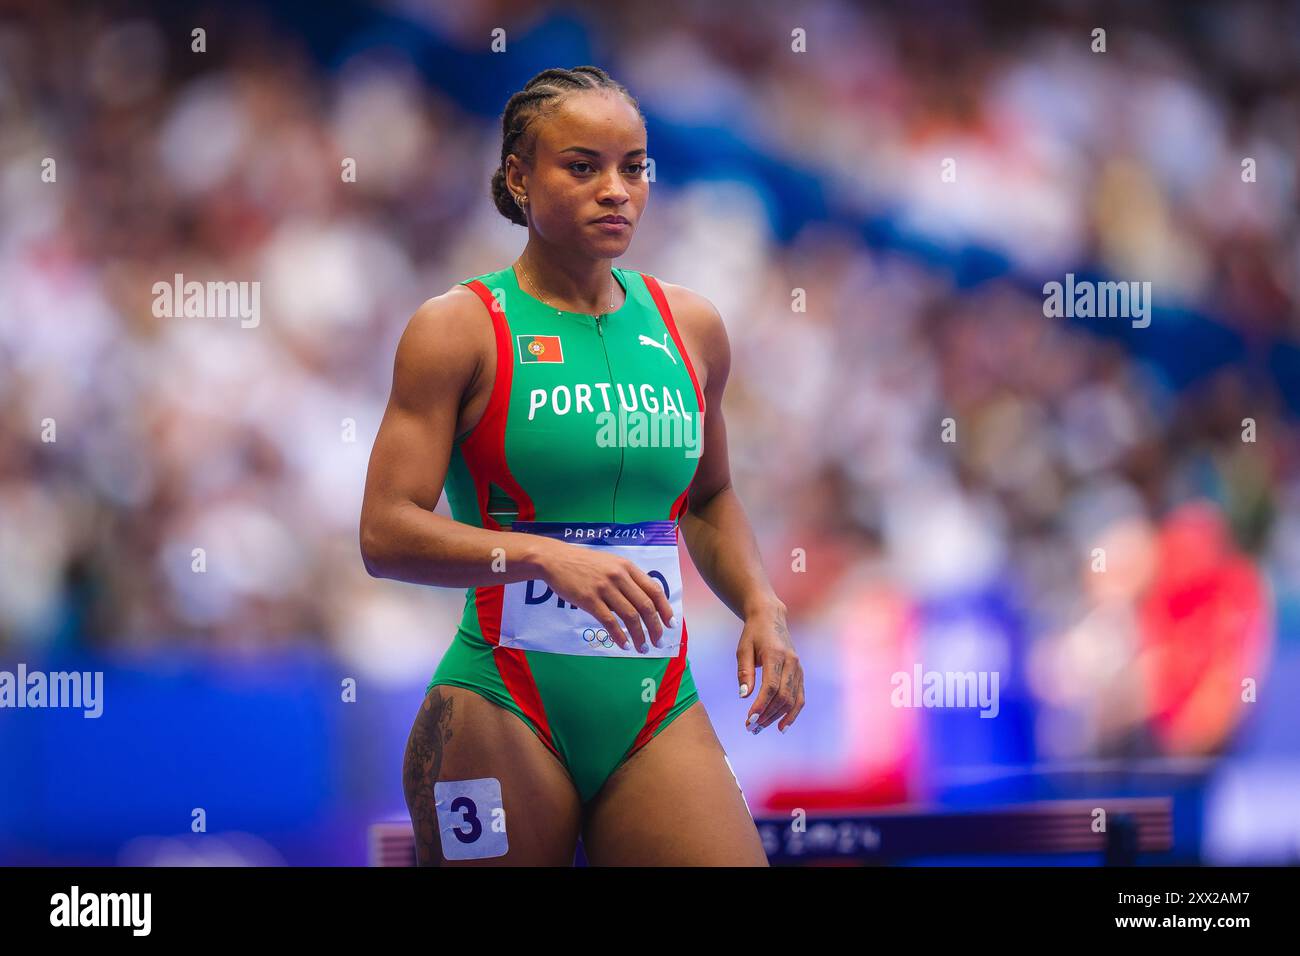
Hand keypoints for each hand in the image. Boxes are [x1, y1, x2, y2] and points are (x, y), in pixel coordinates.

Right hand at [538, 539, 674, 652]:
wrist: (556, 560)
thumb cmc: (585, 564)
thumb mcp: (611, 564)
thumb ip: (628, 579)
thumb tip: (646, 602)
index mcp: (628, 567)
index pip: (654, 590)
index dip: (665, 609)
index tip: (670, 624)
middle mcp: (619, 576)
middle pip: (645, 606)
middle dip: (655, 627)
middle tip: (658, 641)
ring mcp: (604, 588)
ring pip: (630, 616)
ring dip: (640, 635)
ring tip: (643, 648)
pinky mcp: (589, 599)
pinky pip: (609, 621)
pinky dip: (620, 636)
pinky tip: (625, 645)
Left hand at [738, 602, 802, 732]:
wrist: (771, 618)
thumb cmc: (753, 634)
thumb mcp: (743, 649)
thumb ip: (744, 672)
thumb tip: (744, 696)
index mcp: (776, 655)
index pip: (771, 686)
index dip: (761, 705)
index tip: (749, 719)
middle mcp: (791, 662)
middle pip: (783, 696)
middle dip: (767, 715)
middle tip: (751, 727)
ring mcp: (798, 668)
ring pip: (792, 699)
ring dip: (777, 717)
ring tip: (760, 728)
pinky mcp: (800, 673)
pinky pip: (800, 697)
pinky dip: (793, 713)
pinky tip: (782, 726)